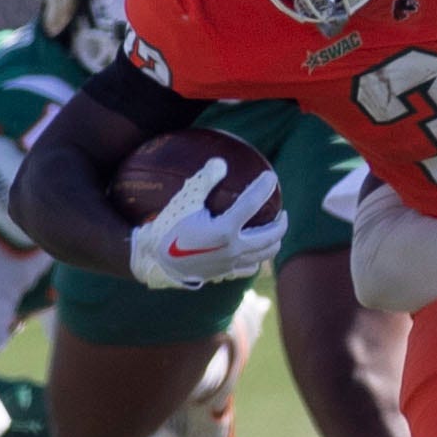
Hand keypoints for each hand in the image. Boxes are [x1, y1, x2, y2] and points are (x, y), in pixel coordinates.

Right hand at [128, 159, 286, 289]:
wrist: (155, 261)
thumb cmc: (168, 227)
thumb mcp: (184, 200)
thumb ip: (204, 180)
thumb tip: (221, 162)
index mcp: (225, 230)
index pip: (252, 203)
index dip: (264, 187)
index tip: (271, 176)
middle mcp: (233, 249)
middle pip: (270, 236)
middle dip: (281, 223)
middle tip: (282, 212)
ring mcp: (231, 264)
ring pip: (264, 255)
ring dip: (274, 242)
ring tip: (274, 232)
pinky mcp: (224, 274)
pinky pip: (248, 268)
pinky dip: (256, 259)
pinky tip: (254, 253)